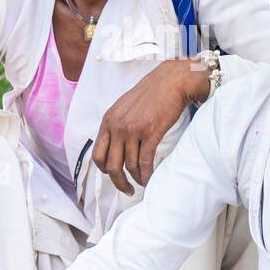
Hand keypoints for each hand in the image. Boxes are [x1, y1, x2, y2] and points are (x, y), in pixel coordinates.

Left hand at [92, 58, 209, 194]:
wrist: (172, 81)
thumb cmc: (152, 93)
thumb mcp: (125, 106)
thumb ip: (117, 124)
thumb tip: (115, 145)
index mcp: (108, 120)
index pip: (97, 154)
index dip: (104, 170)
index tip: (114, 175)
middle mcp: (117, 126)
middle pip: (110, 165)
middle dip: (118, 182)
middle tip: (126, 189)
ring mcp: (133, 130)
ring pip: (129, 166)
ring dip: (135, 179)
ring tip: (142, 183)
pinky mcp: (150, 133)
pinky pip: (144, 162)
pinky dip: (146, 174)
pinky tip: (149, 178)